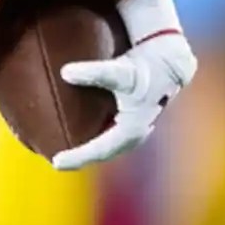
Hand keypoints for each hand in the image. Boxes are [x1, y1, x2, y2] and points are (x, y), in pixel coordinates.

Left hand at [52, 31, 195, 170]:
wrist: (168, 62)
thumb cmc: (145, 68)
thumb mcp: (121, 70)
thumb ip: (94, 72)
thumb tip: (65, 73)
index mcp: (131, 131)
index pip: (99, 150)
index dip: (78, 157)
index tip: (56, 162)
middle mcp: (134, 135)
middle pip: (102, 153)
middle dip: (81, 158)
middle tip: (56, 161)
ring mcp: (134, 129)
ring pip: (107, 145)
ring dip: (88, 149)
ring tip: (65, 149)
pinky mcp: (130, 120)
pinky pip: (108, 133)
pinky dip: (93, 135)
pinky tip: (78, 130)